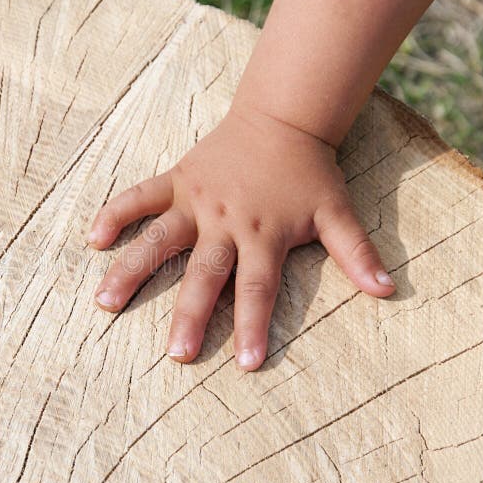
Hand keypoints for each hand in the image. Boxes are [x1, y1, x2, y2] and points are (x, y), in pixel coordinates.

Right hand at [86, 104, 395, 370]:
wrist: (281, 118)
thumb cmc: (308, 171)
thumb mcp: (338, 210)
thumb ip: (357, 252)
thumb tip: (388, 291)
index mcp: (262, 233)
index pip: (257, 287)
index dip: (253, 325)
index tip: (246, 364)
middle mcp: (224, 221)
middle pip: (204, 273)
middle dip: (191, 315)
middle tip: (176, 354)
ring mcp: (195, 200)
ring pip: (159, 239)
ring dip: (132, 270)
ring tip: (105, 303)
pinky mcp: (176, 180)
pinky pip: (140, 196)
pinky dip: (116, 213)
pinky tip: (94, 238)